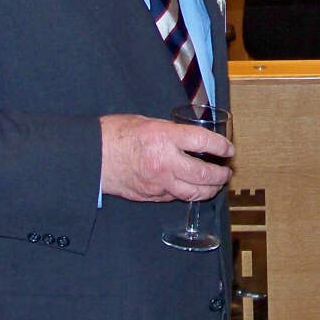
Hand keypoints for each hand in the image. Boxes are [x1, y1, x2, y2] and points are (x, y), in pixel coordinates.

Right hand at [99, 113, 233, 202]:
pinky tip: (191, 188)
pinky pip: (175, 197)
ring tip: (216, 184)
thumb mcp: (149, 122)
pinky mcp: (150, 196)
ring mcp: (158, 183)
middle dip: (220, 175)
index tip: (228, 149)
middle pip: (204, 174)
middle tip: (226, 171)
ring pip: (193, 192)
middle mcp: (165, 162)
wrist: (91, 157)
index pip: (204, 143)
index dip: (221, 146)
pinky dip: (187, 193)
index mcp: (165, 138)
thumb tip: (189, 139)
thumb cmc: (115, 134)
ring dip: (209, 190)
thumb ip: (171, 132)